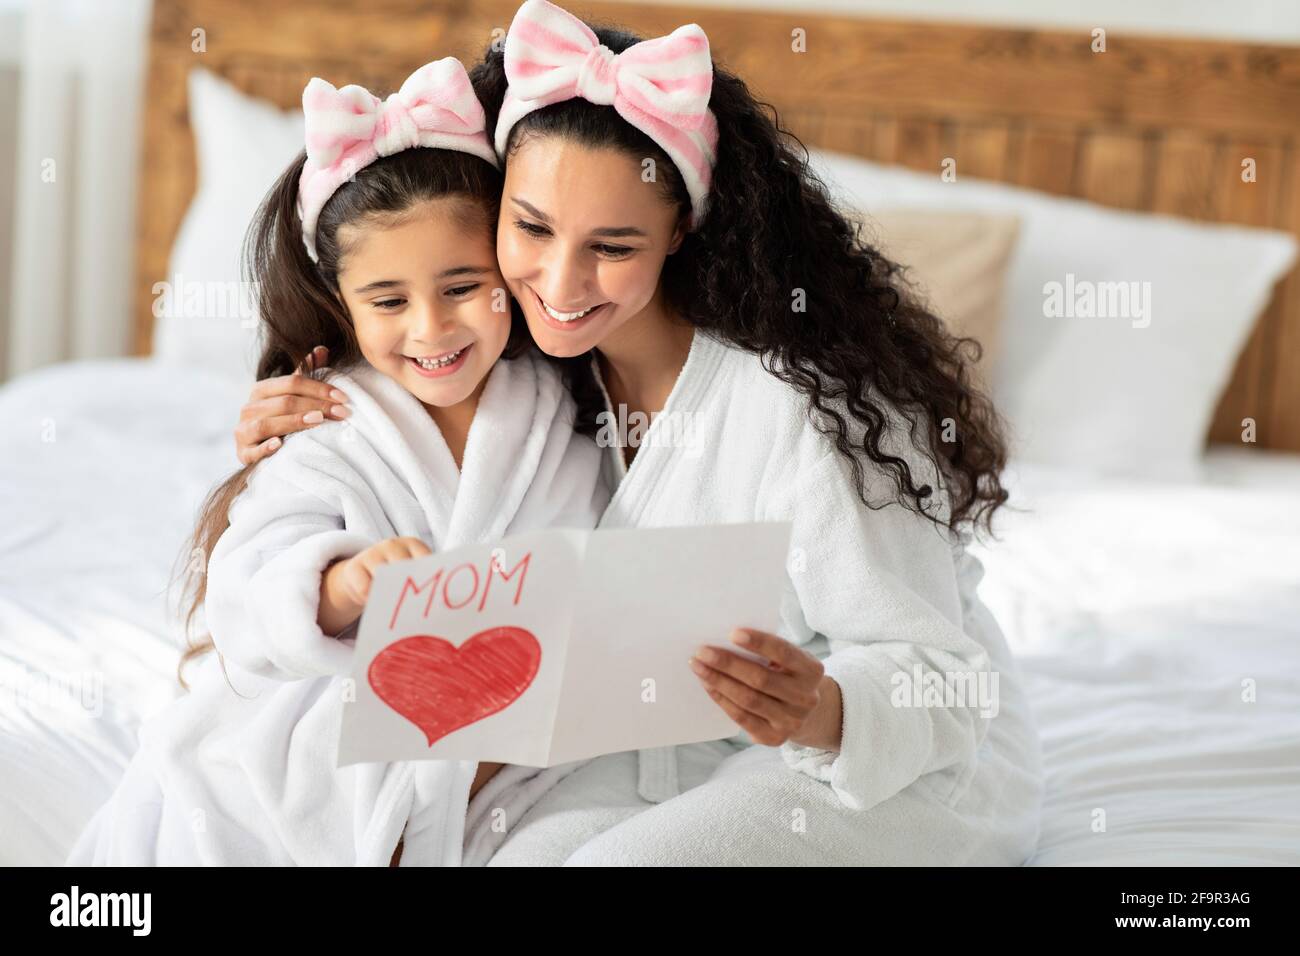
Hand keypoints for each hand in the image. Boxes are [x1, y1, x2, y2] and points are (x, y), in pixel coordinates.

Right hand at [234, 345, 351, 464]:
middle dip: (316, 406)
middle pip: (284, 402)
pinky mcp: (243, 454)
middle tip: (342, 413)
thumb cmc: (281, 420)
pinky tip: (280, 444)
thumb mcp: (292, 396)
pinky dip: (265, 447)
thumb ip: (305, 374)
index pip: (292, 383)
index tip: (343, 398)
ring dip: (294, 422)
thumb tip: (321, 349)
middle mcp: (249, 408)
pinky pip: (252, 451)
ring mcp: (243, 431)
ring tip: (319, 421)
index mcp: (261, 390)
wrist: (259, 451)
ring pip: (267, 424)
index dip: (319, 388)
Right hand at [319, 537, 431, 633]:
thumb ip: (428, 581)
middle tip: (418, 609)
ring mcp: (372, 553)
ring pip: (383, 576)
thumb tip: (449, 602)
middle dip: (411, 588)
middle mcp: (393, 545)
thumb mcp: (412, 573)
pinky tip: (376, 606)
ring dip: (390, 596)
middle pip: (404, 567)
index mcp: (413, 545)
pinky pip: (365, 588)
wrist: (361, 574)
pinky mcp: (354, 567)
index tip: (436, 598)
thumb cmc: (396, 577)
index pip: (425, 558)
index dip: (431, 578)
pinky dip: (371, 600)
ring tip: (398, 611)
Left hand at [689, 628, 839, 748]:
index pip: (784, 653)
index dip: (758, 642)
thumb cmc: (789, 675)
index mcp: (812, 670)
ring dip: (718, 682)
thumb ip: (767, 652)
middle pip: (761, 679)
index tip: (732, 633)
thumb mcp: (790, 660)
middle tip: (702, 651)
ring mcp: (791, 721)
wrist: (809, 713)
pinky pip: (742, 718)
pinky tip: (708, 685)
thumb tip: (726, 641)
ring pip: (748, 700)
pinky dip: (721, 699)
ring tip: (698, 666)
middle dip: (728, 664)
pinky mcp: (775, 738)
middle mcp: (805, 697)